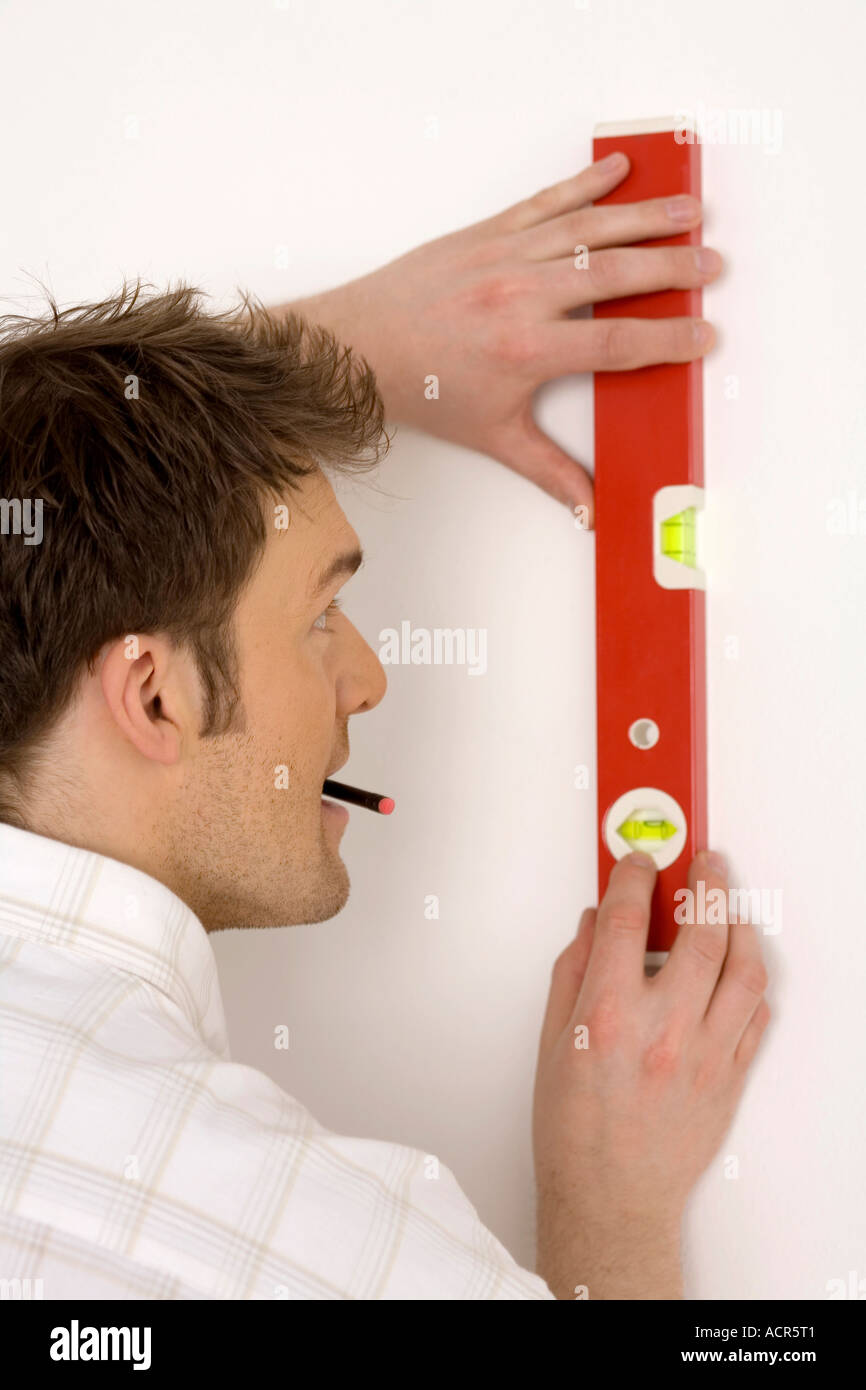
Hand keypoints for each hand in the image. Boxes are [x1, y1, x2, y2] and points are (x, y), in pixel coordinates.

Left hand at [276, 153, 721, 520]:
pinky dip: (586, 184)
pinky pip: (546, 202)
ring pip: (590, 228)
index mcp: (529, 350)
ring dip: (645, 217)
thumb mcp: (493, 436)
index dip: (669, 339)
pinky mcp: (488, 232)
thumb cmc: (422, 390)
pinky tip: (621, 170)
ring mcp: (506, 258)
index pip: (619, 342)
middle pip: (617, 275)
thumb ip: (549, 472)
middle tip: (712, 266)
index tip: (705, 337)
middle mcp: (522, 297)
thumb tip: (588, 510)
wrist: (360, 347)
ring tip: (690, 211)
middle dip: (672, 268)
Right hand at [532, 849, 769, 1299]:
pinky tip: (736, 970)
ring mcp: (703, 1054)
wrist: (611, 1199)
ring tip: (730, 909)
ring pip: (744, 971)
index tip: (636, 861)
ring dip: (740, 927)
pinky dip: (751, 984)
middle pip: (701, 932)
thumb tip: (592, 926)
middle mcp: (661, 1029)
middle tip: (703, 864)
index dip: (632, 876)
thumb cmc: (575, 1131)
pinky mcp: (730, 1078)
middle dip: (705, 883)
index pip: (625, 918)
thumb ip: (572, 973)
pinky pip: (756, 1017)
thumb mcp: (551, 1041)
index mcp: (607, 1015)